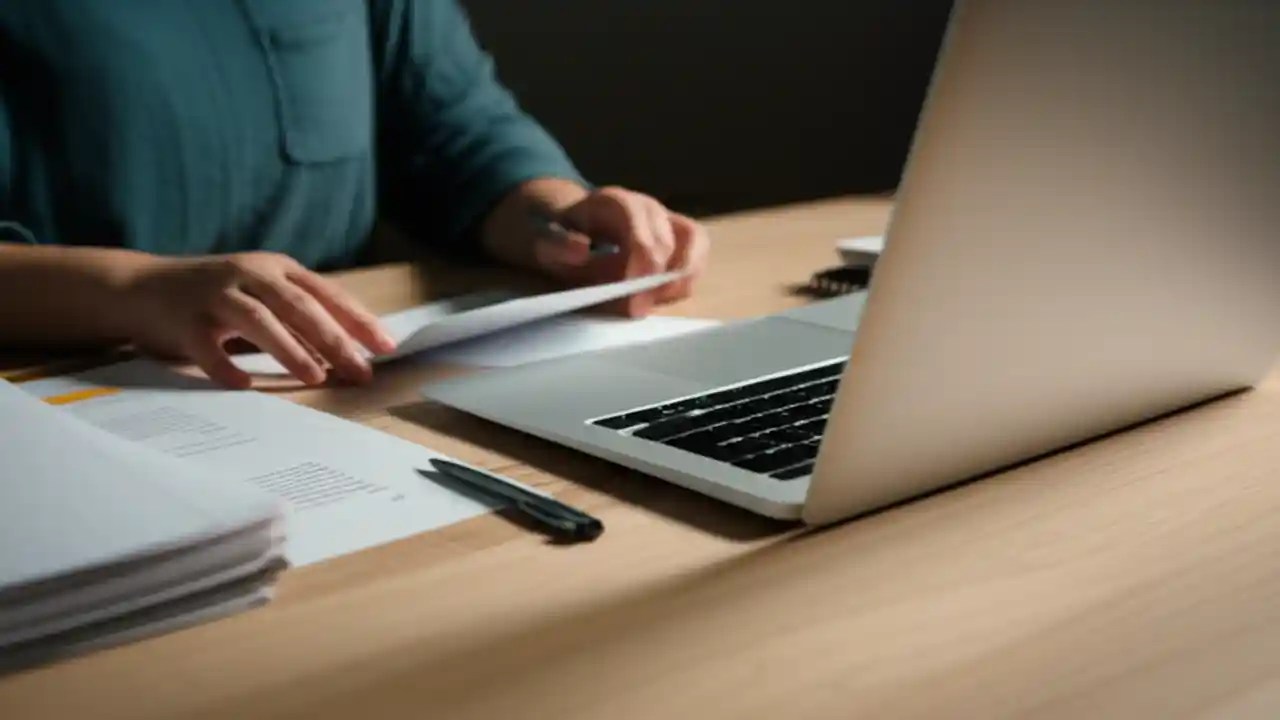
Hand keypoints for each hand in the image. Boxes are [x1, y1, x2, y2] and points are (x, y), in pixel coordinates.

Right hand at [121, 252, 395, 387]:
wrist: (141, 287)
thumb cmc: (215, 297)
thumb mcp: (262, 296)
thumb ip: (299, 317)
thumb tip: (347, 352)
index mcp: (276, 268)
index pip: (326, 294)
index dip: (358, 320)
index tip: (386, 346)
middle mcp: (249, 274)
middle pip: (300, 306)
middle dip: (335, 340)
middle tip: (361, 370)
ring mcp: (215, 294)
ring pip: (260, 321)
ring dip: (291, 350)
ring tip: (316, 377)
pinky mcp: (184, 319)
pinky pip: (208, 347)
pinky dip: (225, 367)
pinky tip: (244, 385)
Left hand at [543, 187, 709, 315]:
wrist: (565, 227)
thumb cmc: (556, 236)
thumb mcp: (542, 240)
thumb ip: (556, 246)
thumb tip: (580, 251)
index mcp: (613, 202)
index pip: (639, 218)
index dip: (642, 254)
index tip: (632, 288)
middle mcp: (646, 207)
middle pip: (669, 239)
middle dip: (655, 278)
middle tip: (634, 308)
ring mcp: (666, 221)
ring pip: (694, 243)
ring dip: (677, 279)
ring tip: (650, 303)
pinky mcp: (679, 239)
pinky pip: (697, 255)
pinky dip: (686, 279)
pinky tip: (661, 297)